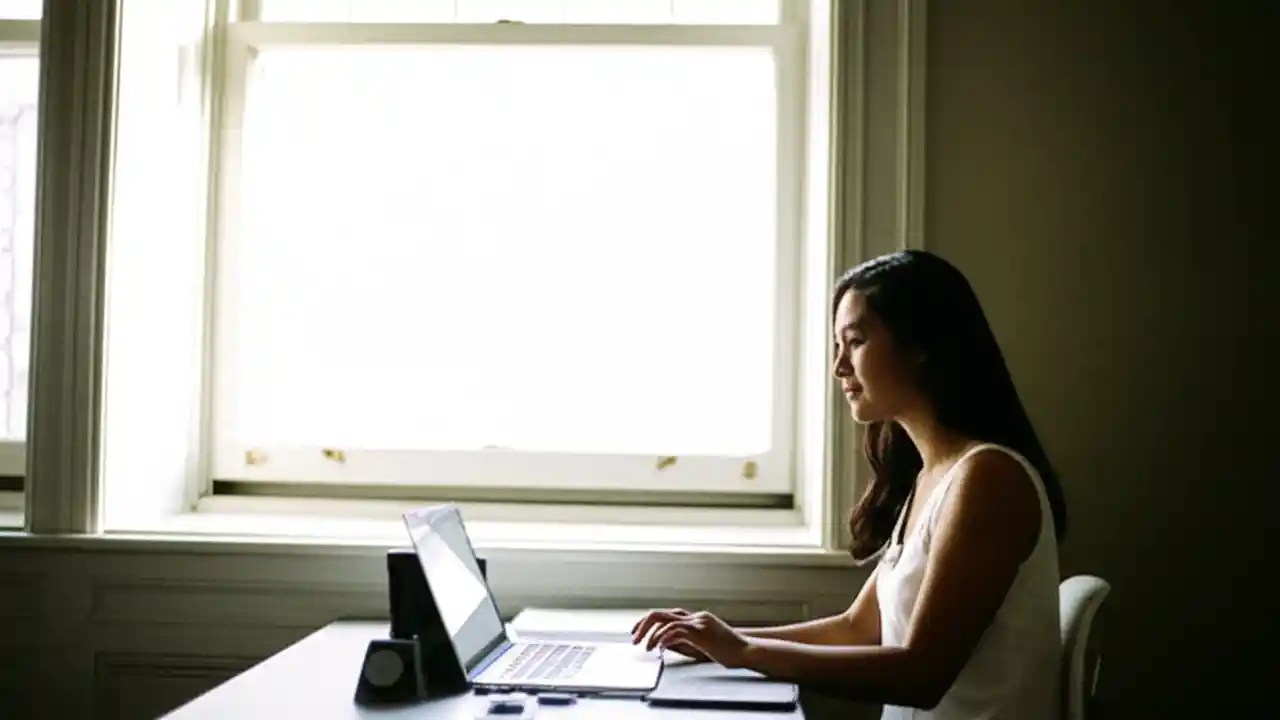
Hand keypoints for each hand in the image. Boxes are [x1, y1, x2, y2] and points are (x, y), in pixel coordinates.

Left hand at [632, 608, 750, 668]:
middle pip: (660, 613)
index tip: (637, 633)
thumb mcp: (700, 644)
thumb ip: (682, 641)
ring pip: (665, 620)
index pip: (664, 614)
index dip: (647, 622)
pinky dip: (664, 637)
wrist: (746, 650)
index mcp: (693, 618)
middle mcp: (694, 617)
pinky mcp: (701, 632)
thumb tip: (662, 643)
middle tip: (634, 638)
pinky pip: (677, 630)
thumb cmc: (726, 650)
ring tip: (646, 647)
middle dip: (642, 625)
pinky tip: (660, 647)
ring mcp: (697, 622)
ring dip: (651, 634)